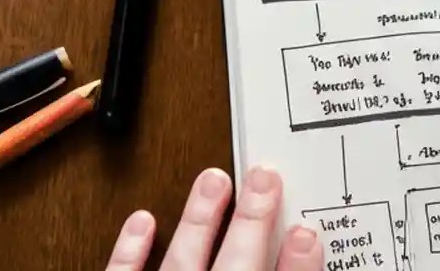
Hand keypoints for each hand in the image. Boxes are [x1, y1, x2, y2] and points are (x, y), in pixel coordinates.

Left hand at [105, 166, 322, 270]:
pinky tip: (142, 220)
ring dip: (199, 219)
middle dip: (253, 221)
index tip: (309, 233)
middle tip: (265, 178)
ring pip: (182, 263)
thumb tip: (300, 252)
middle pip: (238, 266)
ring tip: (213, 178)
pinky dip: (131, 252)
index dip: (300, 263)